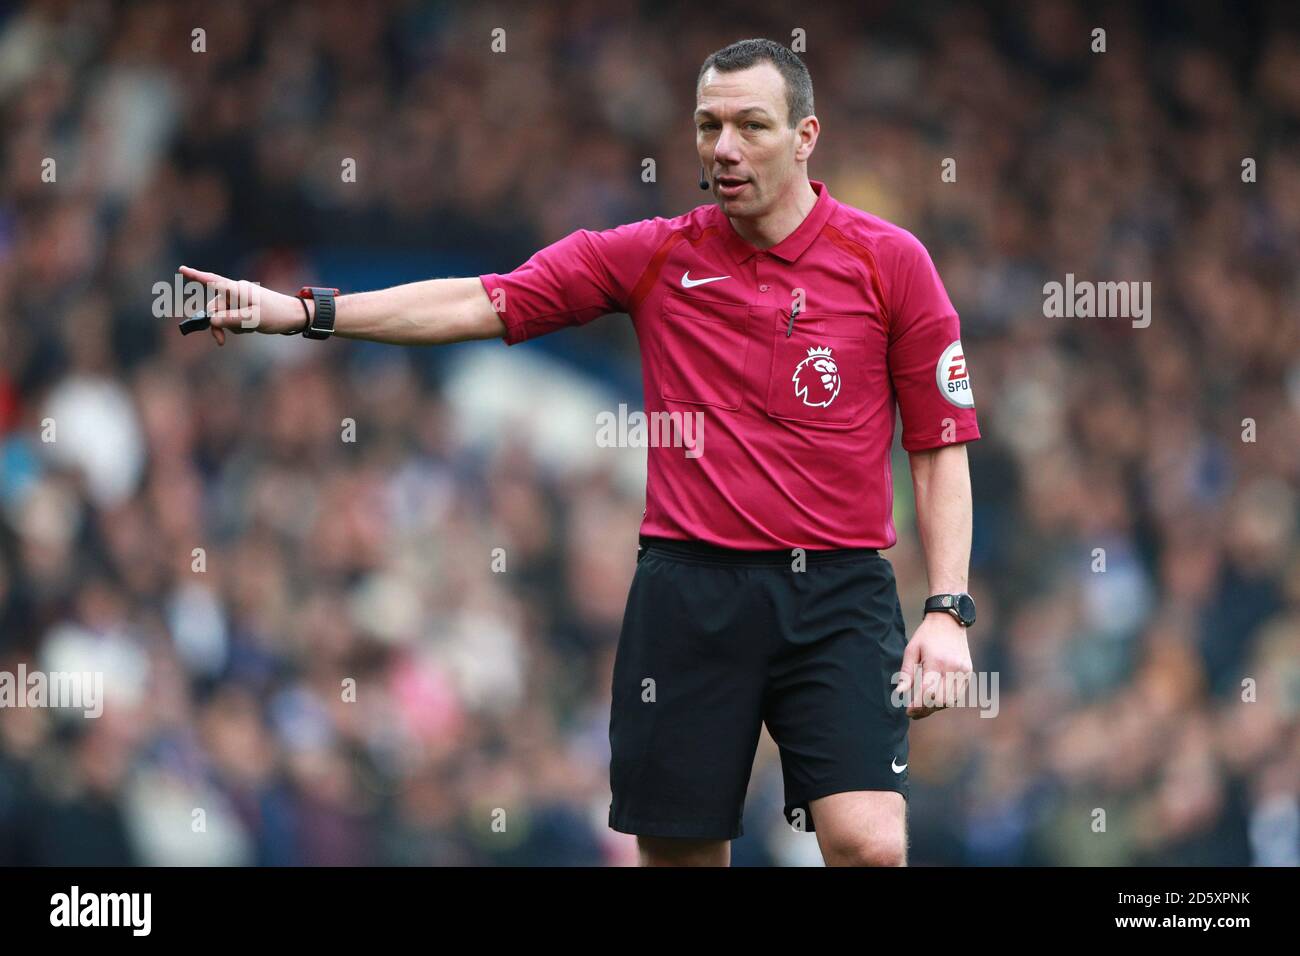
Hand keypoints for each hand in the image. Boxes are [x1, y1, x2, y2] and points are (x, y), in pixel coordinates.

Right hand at [178, 266, 308, 345]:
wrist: (294, 316)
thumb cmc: (276, 315)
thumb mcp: (252, 320)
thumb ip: (230, 320)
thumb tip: (210, 321)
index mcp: (237, 289)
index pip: (213, 281)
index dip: (196, 276)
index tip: (181, 269)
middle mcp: (236, 292)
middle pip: (215, 307)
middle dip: (217, 323)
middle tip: (220, 341)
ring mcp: (240, 300)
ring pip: (224, 314)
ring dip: (231, 325)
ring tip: (248, 328)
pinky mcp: (244, 308)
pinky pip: (233, 317)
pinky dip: (237, 325)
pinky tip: (250, 328)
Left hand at [895, 611, 972, 719]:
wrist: (949, 620)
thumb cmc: (926, 635)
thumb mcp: (911, 650)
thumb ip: (906, 673)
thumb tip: (899, 693)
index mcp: (937, 662)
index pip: (928, 692)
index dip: (917, 705)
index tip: (908, 711)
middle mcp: (953, 668)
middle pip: (940, 700)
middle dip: (926, 709)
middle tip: (913, 711)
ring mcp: (963, 671)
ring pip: (950, 701)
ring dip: (936, 706)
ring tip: (922, 704)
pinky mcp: (968, 672)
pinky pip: (958, 695)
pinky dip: (946, 700)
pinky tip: (935, 697)